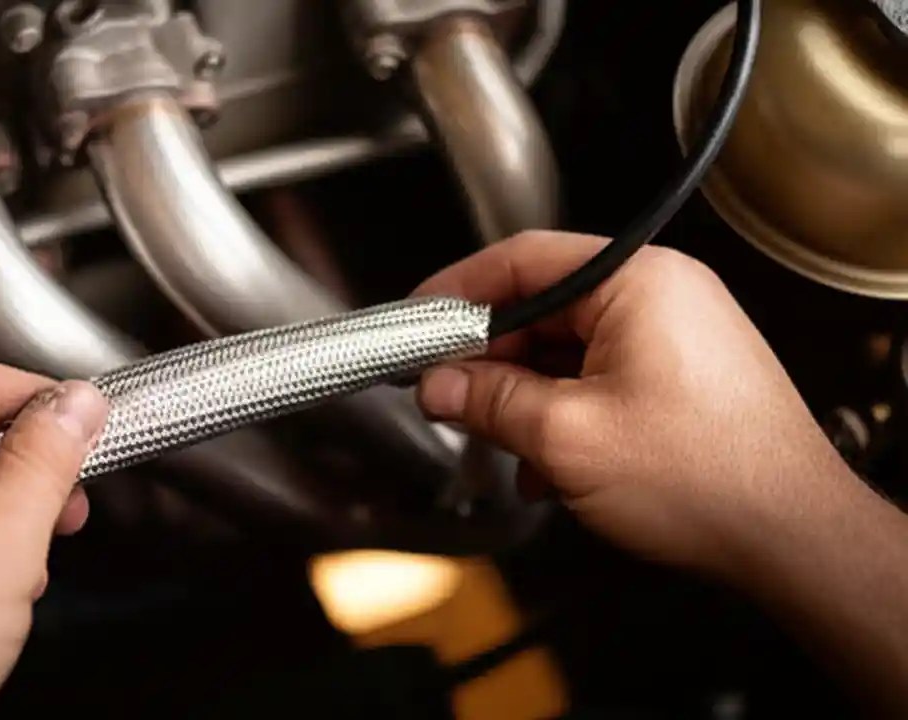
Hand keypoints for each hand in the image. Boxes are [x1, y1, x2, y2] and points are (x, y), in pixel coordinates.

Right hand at [415, 232, 857, 576]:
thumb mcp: (567, 437)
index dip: (458, 290)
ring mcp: (675, 336)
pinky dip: (563, 415)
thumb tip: (439, 385)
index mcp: (638, 282)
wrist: (792, 537)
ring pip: (566, 352)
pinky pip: (598, 379)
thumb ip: (489, 401)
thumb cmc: (708, 478)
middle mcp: (662, 296)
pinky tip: (547, 467)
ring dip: (525, 400)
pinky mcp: (680, 377)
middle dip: (490, 362)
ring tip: (504, 448)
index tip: (418, 318)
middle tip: (447, 398)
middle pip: (542, 309)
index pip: (523, 260)